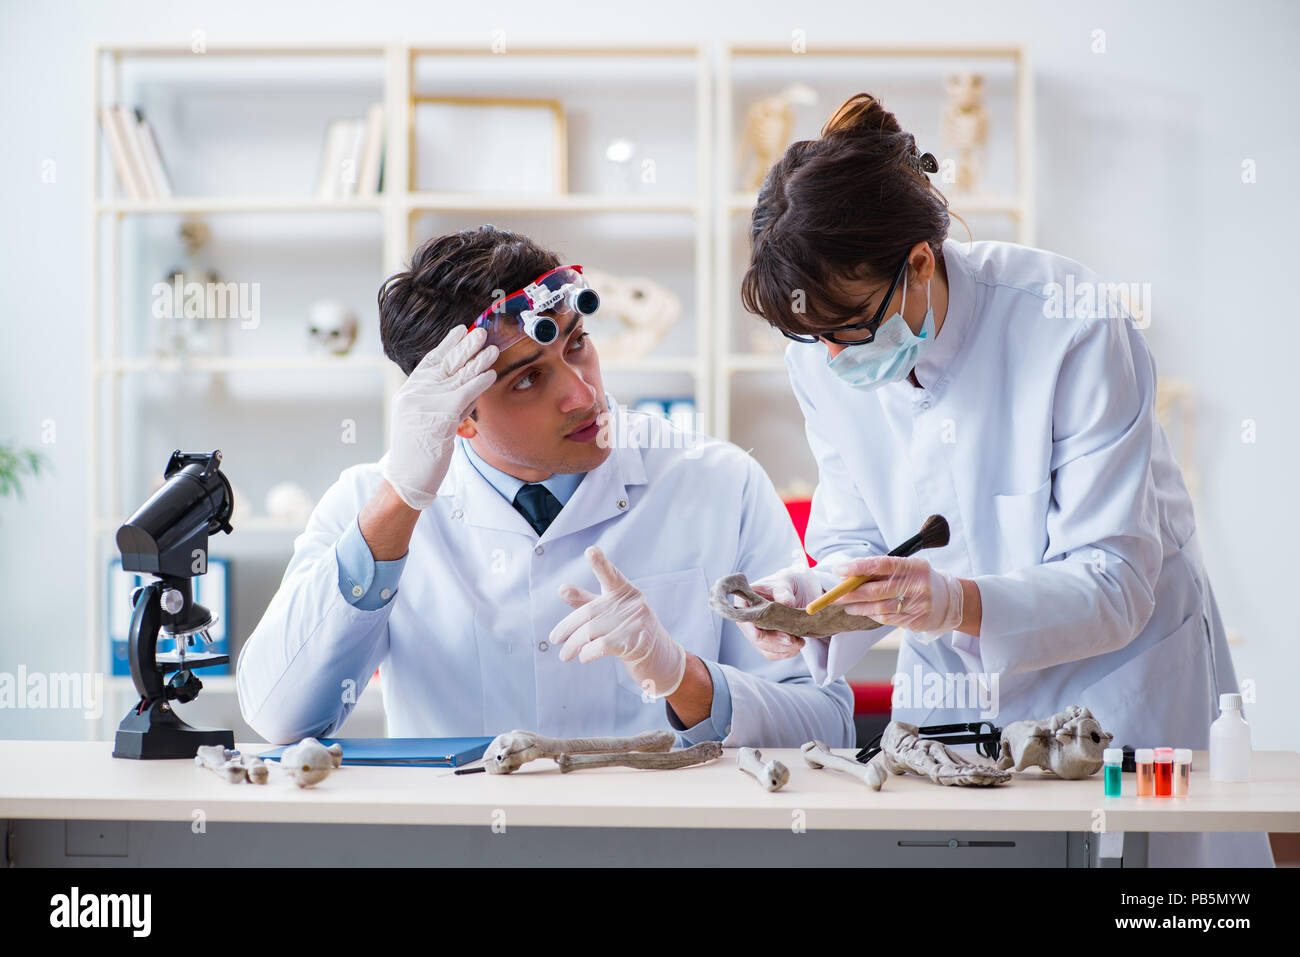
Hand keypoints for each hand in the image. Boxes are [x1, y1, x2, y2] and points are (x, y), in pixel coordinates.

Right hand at [380, 325, 497, 509]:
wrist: (406, 479)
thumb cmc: (418, 455)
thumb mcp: (423, 421)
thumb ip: (438, 402)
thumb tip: (464, 387)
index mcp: (410, 392)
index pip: (430, 361)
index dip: (446, 344)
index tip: (459, 330)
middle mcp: (416, 393)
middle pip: (445, 363)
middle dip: (465, 345)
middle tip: (480, 331)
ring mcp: (426, 403)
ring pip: (457, 375)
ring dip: (478, 360)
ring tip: (493, 348)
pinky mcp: (440, 416)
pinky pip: (464, 393)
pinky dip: (480, 382)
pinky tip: (491, 374)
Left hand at [550, 546, 687, 698]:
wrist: (659, 657)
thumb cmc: (628, 631)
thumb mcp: (609, 612)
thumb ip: (587, 601)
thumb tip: (561, 589)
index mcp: (625, 591)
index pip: (611, 576)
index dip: (600, 564)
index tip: (590, 550)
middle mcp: (633, 603)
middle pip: (589, 612)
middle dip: (568, 627)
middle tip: (554, 639)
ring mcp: (636, 622)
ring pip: (591, 631)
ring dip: (573, 645)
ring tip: (564, 655)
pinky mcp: (637, 643)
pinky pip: (602, 645)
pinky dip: (588, 653)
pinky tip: (584, 657)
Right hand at [734, 565, 825, 660]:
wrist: (800, 590)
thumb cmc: (788, 582)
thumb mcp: (786, 581)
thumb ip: (783, 591)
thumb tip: (785, 601)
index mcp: (744, 602)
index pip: (744, 619)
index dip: (751, 629)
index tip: (760, 635)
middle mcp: (748, 619)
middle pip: (755, 637)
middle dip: (774, 641)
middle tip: (793, 640)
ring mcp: (757, 631)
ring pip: (765, 648)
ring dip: (783, 649)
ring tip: (799, 642)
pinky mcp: (768, 640)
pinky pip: (773, 653)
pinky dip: (785, 652)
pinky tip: (796, 647)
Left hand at [829, 555, 962, 641]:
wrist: (951, 601)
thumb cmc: (921, 580)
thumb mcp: (909, 567)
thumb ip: (885, 570)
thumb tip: (851, 573)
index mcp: (914, 566)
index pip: (882, 564)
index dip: (858, 567)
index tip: (839, 570)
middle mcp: (917, 585)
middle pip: (877, 590)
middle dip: (851, 592)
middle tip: (834, 594)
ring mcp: (918, 605)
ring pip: (879, 607)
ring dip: (857, 607)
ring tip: (845, 604)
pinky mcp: (917, 621)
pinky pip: (887, 619)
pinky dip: (871, 614)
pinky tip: (863, 611)